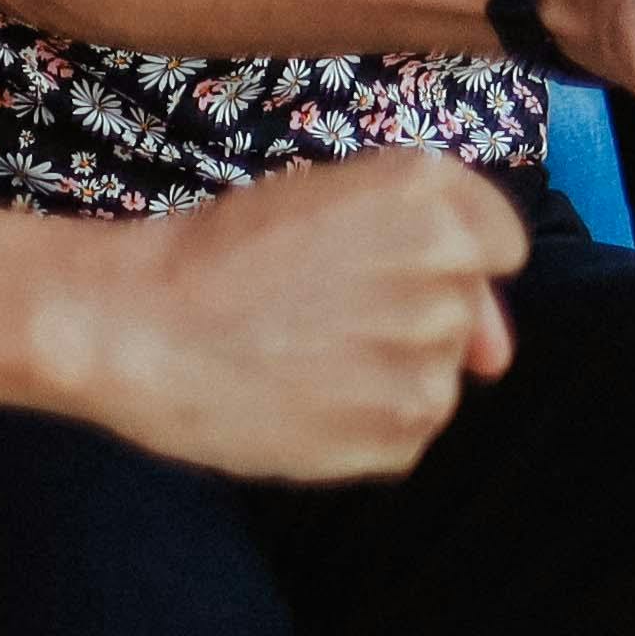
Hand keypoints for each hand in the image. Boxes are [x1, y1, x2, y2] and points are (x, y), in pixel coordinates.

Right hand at [17, 152, 522, 482]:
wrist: (133, 323)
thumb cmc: (211, 251)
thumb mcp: (315, 199)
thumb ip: (424, 248)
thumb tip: (496, 358)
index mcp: (427, 200)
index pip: (500, 240)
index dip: (444, 254)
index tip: (385, 261)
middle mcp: (445, 278)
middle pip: (463, 309)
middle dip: (408, 310)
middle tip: (316, 307)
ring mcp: (429, 365)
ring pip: (435, 374)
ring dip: (384, 368)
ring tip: (297, 353)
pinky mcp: (401, 436)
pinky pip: (402, 430)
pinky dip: (360, 420)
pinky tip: (295, 395)